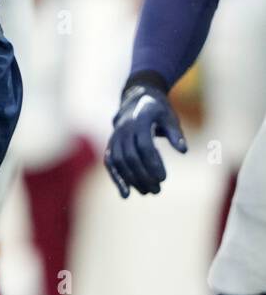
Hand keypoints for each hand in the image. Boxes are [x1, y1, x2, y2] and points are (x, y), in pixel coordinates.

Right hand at [105, 77, 187, 197]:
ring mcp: (114, 137)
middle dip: (142, 175)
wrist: (135, 99)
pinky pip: (110, 162)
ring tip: (147, 192)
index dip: (152, 163)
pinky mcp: (110, 145)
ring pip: (119, 161)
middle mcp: (123, 129)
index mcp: (139, 120)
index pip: (144, 145)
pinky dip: (116, 178)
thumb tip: (183, 150)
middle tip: (157, 190)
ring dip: (131, 179)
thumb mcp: (169, 116)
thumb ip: (175, 133)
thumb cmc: (157, 111)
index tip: (163, 178)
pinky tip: (125, 194)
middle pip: (130, 156)